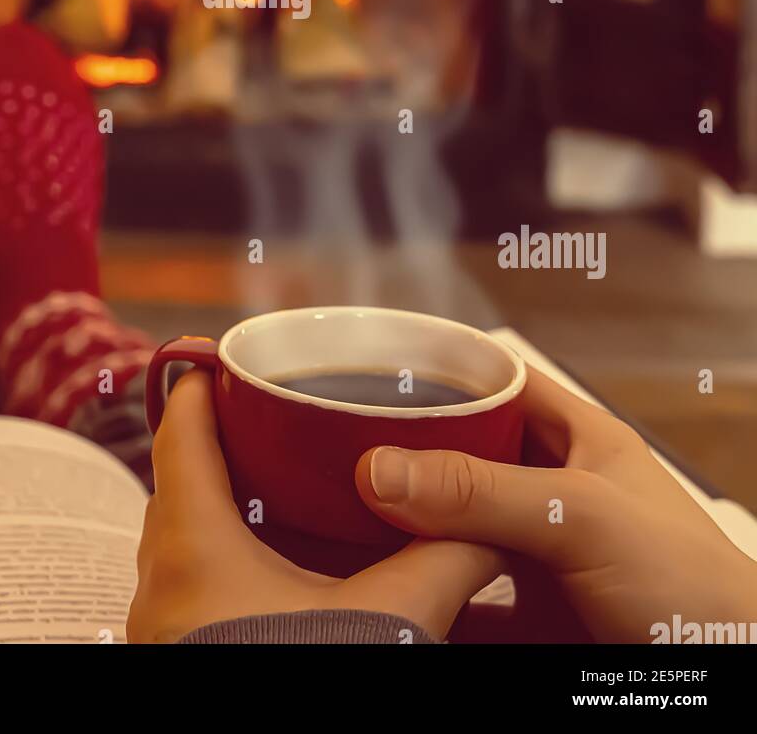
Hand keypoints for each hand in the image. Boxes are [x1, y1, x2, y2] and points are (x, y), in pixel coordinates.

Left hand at [128, 370, 499, 642]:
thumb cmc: (307, 679)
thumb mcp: (388, 620)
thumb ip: (445, 559)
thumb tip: (496, 525)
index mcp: (193, 543)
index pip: (178, 430)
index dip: (201, 384)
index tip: (230, 359)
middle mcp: (160, 581)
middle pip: (178, 483)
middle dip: (224, 448)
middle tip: (273, 421)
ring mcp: (161, 629)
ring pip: (181, 542)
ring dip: (224, 512)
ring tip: (282, 492)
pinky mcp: (179, 660)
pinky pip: (191, 590)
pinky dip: (226, 565)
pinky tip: (279, 575)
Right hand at [356, 365, 756, 643]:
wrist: (729, 682)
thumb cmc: (693, 589)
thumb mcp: (583, 517)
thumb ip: (484, 492)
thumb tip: (383, 467)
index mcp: (577, 440)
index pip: (497, 383)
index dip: (442, 372)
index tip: (373, 372)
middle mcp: (551, 492)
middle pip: (463, 460)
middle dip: (407, 459)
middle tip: (337, 454)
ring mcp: (540, 558)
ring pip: (455, 533)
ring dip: (406, 534)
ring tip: (340, 519)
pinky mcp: (530, 620)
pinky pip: (461, 604)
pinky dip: (425, 602)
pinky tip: (385, 597)